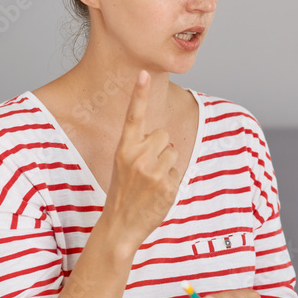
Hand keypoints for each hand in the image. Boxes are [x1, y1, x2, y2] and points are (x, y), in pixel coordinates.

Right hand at [101, 70, 181, 255]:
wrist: (120, 225)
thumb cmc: (123, 192)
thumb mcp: (123, 165)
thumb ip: (140, 148)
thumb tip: (165, 139)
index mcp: (123, 149)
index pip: (133, 116)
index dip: (139, 93)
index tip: (144, 73)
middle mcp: (137, 156)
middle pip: (163, 134)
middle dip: (159, 148)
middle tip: (145, 169)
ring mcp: (153, 171)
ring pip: (173, 152)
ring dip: (166, 165)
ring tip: (150, 182)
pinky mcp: (167, 185)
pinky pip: (177, 171)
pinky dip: (170, 182)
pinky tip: (156, 193)